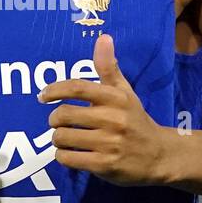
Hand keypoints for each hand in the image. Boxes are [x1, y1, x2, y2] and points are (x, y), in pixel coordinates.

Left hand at [38, 33, 170, 186]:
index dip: (54, 90)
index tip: (42, 96)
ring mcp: (109, 144)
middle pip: (64, 114)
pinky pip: (69, 159)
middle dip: (54, 119)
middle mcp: (113, 119)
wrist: (159, 155)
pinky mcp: (105, 165)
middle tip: (57, 121)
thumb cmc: (135, 120)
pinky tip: (69, 153)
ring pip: (63, 138)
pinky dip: (62, 156)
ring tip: (63, 138)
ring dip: (57, 139)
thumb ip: (109, 67)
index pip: (77, 88)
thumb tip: (103, 37)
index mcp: (115, 98)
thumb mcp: (125, 92)